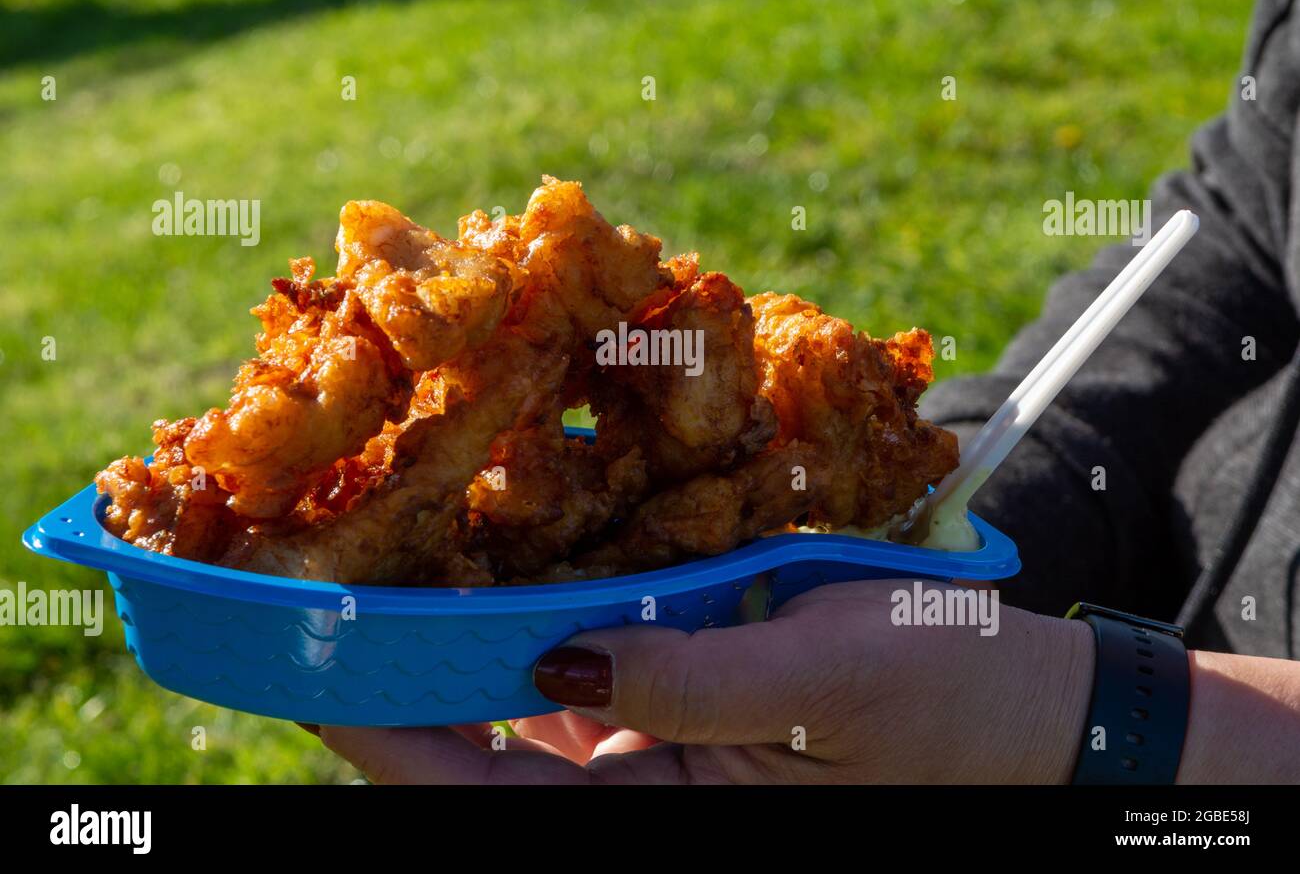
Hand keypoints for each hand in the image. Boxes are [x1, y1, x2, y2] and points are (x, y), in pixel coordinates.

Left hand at [315, 579, 1095, 782]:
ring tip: (405, 565)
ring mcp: (667, 745)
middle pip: (492, 753)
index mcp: (669, 816)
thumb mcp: (825, 683)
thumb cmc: (950, 702)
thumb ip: (692, 679)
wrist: (1034, 713)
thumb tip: (556, 660)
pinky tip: (520, 559)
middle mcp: (649, 791)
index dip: (396, 744)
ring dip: (474, 642)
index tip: (316, 677)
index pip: (496, 795)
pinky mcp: (693, 700)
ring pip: (535, 704)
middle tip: (333, 605)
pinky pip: (600, 664)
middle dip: (411, 687)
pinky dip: (553, 615)